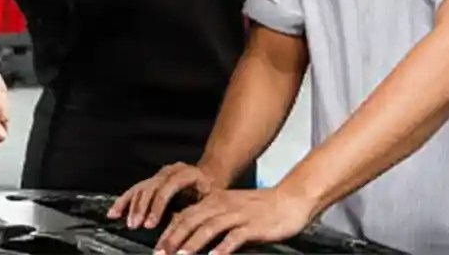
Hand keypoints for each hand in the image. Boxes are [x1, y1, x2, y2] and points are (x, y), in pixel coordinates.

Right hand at [107, 162, 219, 229]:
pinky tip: (113, 212)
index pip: (167, 188)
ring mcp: (159, 174)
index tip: (150, 224)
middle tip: (135, 225)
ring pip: (141, 187)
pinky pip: (135, 189)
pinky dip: (123, 201)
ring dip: (132, 206)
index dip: (157, 206)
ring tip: (129, 223)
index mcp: (186, 173)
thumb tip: (181, 227)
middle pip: (151, 187)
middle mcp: (170, 170)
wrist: (210, 175)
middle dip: (141, 208)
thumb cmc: (211, 191)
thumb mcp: (209, 199)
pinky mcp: (151, 180)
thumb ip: (194, 210)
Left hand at [154, 186, 315, 254]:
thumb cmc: (260, 208)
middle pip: (192, 220)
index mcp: (215, 200)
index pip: (185, 214)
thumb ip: (211, 217)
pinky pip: (234, 237)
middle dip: (174, 238)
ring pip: (209, 227)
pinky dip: (222, 248)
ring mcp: (238, 215)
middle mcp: (223, 205)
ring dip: (193, 243)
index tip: (157, 246)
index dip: (169, 231)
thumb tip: (187, 230)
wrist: (290, 200)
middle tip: (161, 253)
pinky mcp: (253, 225)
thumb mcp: (231, 208)